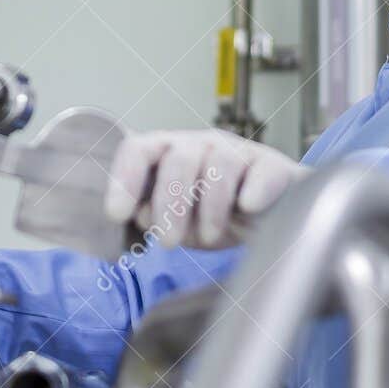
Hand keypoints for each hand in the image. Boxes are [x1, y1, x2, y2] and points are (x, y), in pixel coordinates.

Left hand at [103, 129, 306, 249]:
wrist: (270, 222)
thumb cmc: (214, 218)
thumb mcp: (177, 223)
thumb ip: (154, 216)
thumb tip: (141, 213)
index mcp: (167, 154)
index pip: (138, 150)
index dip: (124, 180)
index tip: (117, 214)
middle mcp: (199, 145)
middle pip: (178, 160)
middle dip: (169, 204)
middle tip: (169, 242)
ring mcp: (237, 150)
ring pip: (220, 165)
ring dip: (211, 206)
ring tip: (209, 237)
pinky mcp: (272, 165)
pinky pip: (262, 171)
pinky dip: (254, 190)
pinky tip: (248, 207)